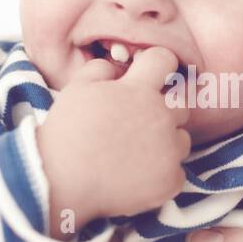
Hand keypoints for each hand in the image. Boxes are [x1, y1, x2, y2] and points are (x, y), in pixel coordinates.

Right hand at [38, 47, 189, 233]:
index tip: (150, 78)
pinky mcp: (170, 180)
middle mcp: (161, 116)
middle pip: (181, 104)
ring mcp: (169, 150)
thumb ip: (102, 69)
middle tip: (137, 125)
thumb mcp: (76, 88)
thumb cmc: (66, 133)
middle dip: (164, 110)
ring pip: (182, 140)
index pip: (165, 60)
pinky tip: (138, 177)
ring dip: (166, 143)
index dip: (157, 66)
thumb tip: (118, 67)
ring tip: (135, 154)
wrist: (60, 181)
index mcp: (139, 90)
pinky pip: (178, 173)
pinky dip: (162, 175)